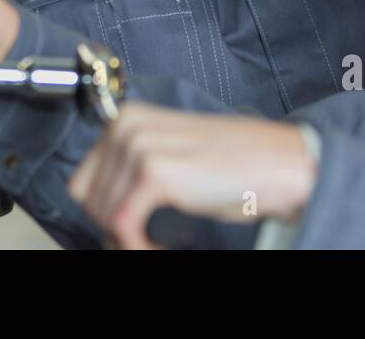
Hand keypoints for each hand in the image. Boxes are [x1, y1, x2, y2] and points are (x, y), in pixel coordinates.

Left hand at [68, 102, 318, 248]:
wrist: (279, 165)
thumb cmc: (235, 163)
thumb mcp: (171, 156)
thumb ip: (134, 170)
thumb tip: (105, 212)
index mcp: (128, 118)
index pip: (85, 179)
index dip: (105, 210)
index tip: (127, 228)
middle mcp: (128, 126)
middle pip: (89, 198)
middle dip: (113, 225)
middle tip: (145, 237)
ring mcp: (139, 146)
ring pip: (103, 214)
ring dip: (127, 238)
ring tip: (157, 242)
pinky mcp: (154, 173)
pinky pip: (122, 225)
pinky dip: (136, 245)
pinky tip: (161, 247)